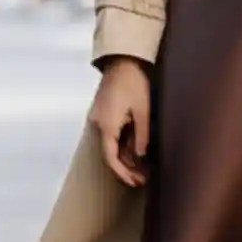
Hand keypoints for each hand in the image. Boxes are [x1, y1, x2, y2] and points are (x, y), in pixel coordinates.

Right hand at [89, 57, 150, 186]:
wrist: (123, 59)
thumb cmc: (134, 83)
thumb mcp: (142, 111)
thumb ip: (141, 136)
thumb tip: (140, 156)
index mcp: (107, 125)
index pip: (110, 158)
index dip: (122, 173)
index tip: (134, 182)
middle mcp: (98, 123)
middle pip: (110, 153)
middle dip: (126, 168)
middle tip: (143, 179)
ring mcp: (99, 118)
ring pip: (112, 144)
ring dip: (125, 157)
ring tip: (143, 169)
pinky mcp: (103, 112)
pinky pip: (112, 134)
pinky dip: (123, 144)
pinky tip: (136, 152)